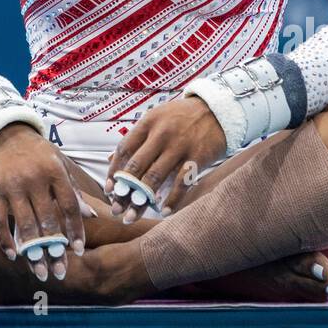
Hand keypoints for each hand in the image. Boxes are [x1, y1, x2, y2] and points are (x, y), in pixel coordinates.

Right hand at [0, 123, 88, 281]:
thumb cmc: (34, 151)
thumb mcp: (57, 162)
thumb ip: (72, 190)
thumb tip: (92, 216)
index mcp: (54, 170)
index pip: (69, 206)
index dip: (75, 231)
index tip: (77, 252)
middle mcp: (34, 178)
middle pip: (48, 221)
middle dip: (55, 250)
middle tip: (59, 272)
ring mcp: (11, 184)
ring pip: (24, 226)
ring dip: (33, 253)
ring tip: (40, 271)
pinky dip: (5, 240)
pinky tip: (13, 255)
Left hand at [105, 96, 225, 222]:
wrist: (217, 110)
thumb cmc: (182, 117)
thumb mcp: (157, 118)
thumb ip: (136, 138)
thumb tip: (109, 160)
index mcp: (148, 122)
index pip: (124, 149)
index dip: (114, 171)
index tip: (109, 190)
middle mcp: (161, 133)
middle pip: (137, 167)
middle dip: (124, 191)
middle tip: (117, 210)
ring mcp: (179, 145)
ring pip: (155, 177)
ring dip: (142, 200)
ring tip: (132, 216)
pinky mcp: (197, 156)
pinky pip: (181, 183)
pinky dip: (172, 200)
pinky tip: (163, 212)